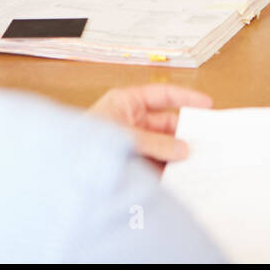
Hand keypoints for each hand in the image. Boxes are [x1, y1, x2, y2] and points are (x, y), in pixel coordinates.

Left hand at [89, 83, 212, 166]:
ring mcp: (132, 144)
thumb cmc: (84, 142)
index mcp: (126, 102)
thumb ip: (157, 142)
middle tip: (206, 138)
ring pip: (163, 145)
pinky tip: (182, 174)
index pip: (162, 95)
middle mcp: (130, 121)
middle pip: (166, 122)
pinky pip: (156, 163)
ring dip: (177, 152)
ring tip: (198, 159)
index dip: (185, 98)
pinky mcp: (132, 165)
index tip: (207, 105)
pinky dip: (168, 168)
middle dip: (184, 131)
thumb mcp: (127, 136)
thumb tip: (184, 149)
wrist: (63, 171)